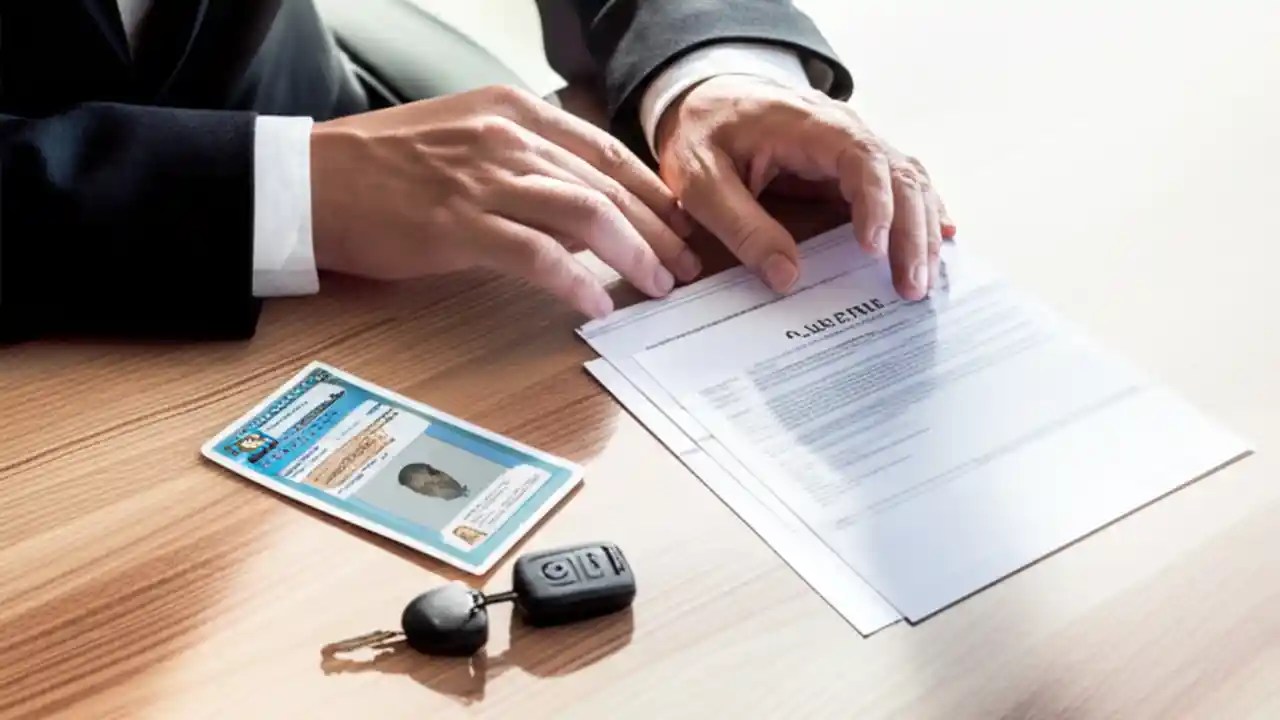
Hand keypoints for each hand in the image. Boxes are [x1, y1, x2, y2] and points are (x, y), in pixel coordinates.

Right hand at [310, 85, 698, 317]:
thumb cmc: (382, 166)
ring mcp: (483, 180)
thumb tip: (578, 205)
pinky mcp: (459, 225)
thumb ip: (523, 162)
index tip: (678, 224)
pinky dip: (574, 283)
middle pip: (607, 186)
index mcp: (512, 112)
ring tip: (657, 287)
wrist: (309, 179)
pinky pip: (536, 256)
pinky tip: (595, 305)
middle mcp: (506, 138)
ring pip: (586, 215)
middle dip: (656, 230)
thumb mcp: (464, 139)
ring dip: (633, 254)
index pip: (604, 152)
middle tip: (684, 266)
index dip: (651, 192)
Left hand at [655, 76, 954, 300]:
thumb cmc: (704, 134)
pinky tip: (941, 241)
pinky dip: (921, 214)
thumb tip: (786, 277)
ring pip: (909, 183)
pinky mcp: (854, 166)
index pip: (863, 158)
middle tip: (910, 287)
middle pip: (900, 175)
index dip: (875, 204)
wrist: (706, 100)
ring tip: (919, 283)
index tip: (872, 250)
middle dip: (911, 233)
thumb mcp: (701, 181)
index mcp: (809, 125)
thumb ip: (740, 225)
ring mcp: (855, 147)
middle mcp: (845, 130)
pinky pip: (900, 187)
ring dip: (921, 232)